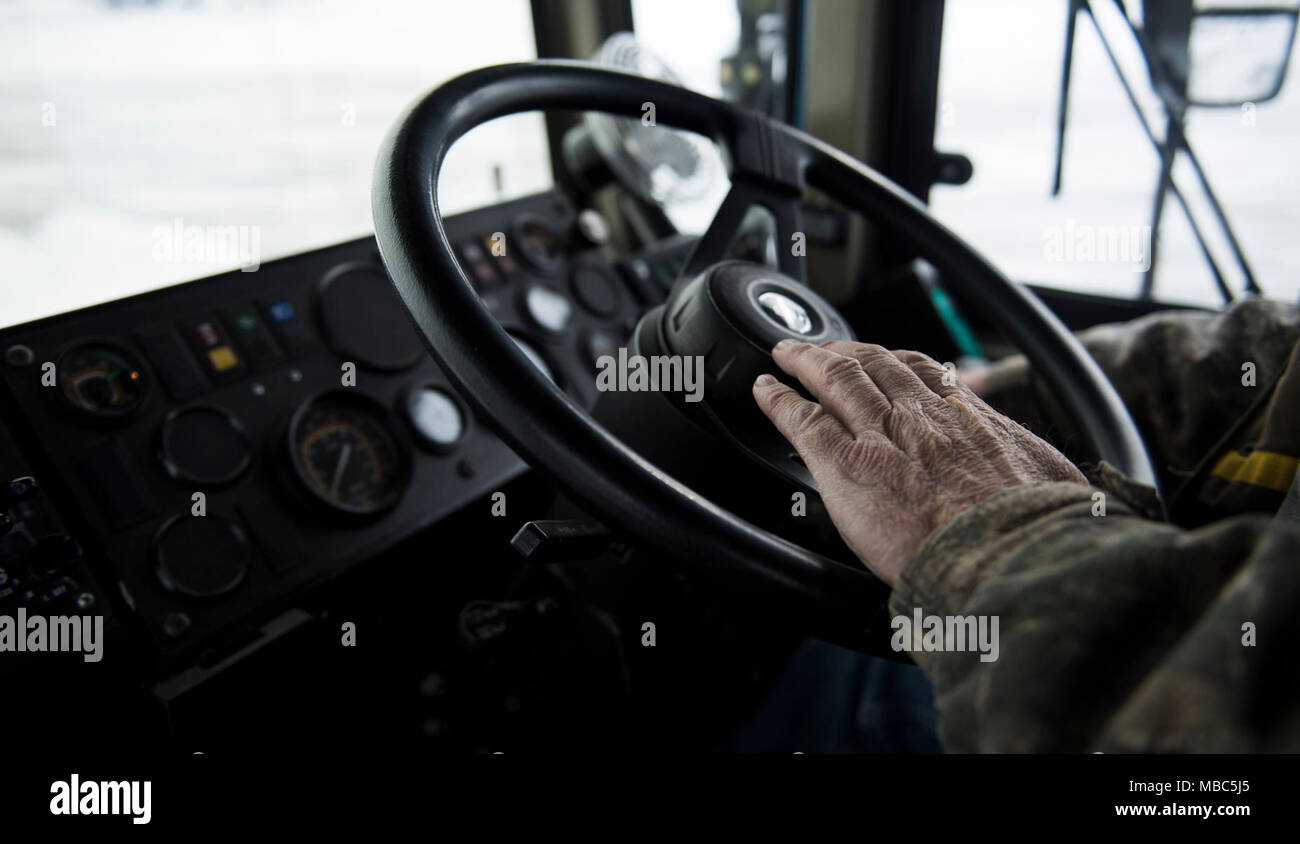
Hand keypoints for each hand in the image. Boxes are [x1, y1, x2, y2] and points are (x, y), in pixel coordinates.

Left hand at [752, 340, 1087, 586]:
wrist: (1008, 555)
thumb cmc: (1034, 532)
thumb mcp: (1057, 485)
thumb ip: (1050, 474)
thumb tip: (1079, 488)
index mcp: (970, 419)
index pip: (926, 372)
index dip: (895, 358)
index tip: (881, 355)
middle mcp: (922, 416)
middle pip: (873, 364)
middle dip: (842, 351)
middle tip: (817, 347)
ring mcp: (882, 436)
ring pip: (835, 380)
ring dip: (805, 362)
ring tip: (785, 356)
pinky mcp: (847, 466)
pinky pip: (803, 420)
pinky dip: (779, 400)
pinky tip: (765, 391)